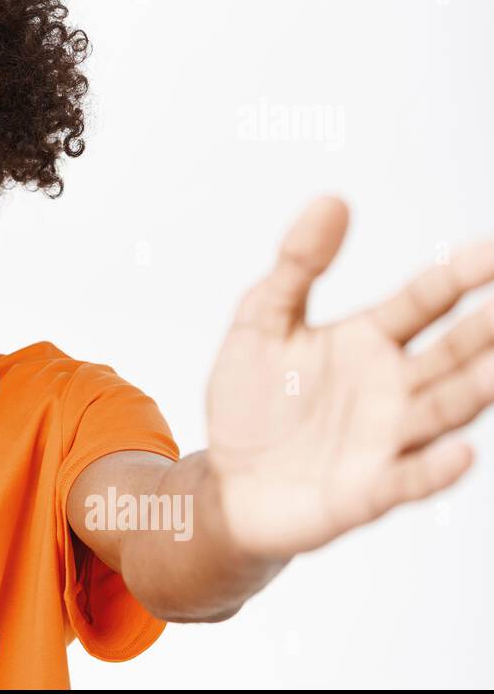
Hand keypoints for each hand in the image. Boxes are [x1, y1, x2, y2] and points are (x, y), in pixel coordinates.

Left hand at [205, 194, 492, 560]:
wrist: (226, 481)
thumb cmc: (250, 402)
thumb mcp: (262, 322)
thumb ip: (296, 266)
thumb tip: (332, 200)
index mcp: (369, 340)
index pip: (425, 301)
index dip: (458, 275)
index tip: (492, 250)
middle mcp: (391, 388)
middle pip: (452, 353)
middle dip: (486, 330)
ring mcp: (385, 440)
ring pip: (443, 410)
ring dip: (477, 390)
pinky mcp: (366, 492)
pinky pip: (407, 479)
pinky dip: (435, 469)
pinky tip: (463, 454)